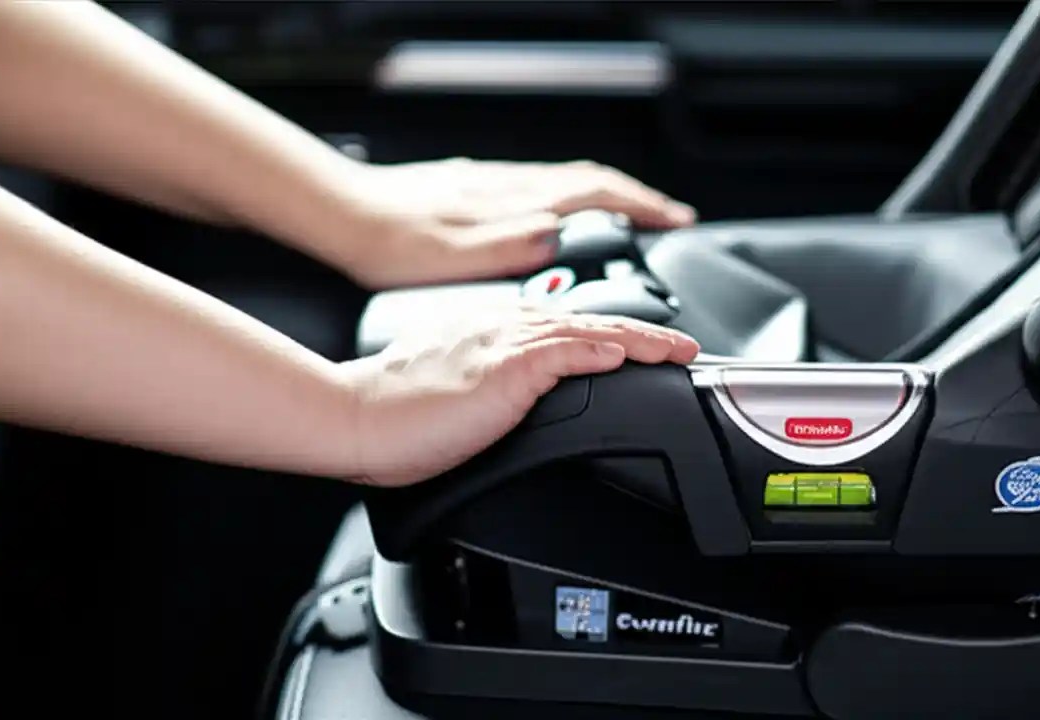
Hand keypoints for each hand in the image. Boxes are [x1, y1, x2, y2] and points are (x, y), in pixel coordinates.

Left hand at [340, 158, 696, 288]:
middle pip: (589, 183)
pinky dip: (569, 200)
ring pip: (564, 183)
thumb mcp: (451, 256)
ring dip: (604, 198)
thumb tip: (558, 238)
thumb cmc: (390, 241)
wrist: (343, 214)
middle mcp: (508, 186)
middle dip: (635, 199)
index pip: (595, 196)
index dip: (642, 208)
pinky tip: (561, 216)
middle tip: (666, 219)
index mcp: (513, 203)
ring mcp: (492, 185)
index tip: (675, 222)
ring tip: (628, 218)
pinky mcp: (474, 190)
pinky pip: (539, 187)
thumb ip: (509, 246)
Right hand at [342, 307, 698, 486]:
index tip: (643, 346)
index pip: (565, 326)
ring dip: (637, 340)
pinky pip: (560, 354)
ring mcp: (501, 345)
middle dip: (642, 332)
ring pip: (584, 331)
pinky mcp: (499, 370)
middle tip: (682, 347)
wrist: (356, 421)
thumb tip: (525, 397)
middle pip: (587, 322)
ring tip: (675, 351)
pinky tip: (625, 356)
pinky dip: (597, 352)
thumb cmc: (395, 414)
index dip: (611, 334)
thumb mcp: (457, 388)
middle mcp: (501, 328)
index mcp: (492, 331)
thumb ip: (496, 382)